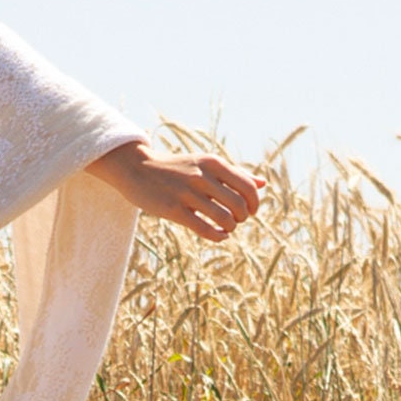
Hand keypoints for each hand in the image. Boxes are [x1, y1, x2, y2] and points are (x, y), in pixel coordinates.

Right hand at [88, 140, 264, 241]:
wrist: (137, 168)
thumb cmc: (175, 168)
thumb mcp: (204, 164)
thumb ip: (234, 173)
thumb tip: (263, 184)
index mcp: (212, 163)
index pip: (248, 187)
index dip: (254, 203)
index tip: (249, 210)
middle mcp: (202, 176)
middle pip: (239, 205)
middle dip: (242, 218)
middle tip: (235, 220)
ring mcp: (187, 193)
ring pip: (224, 219)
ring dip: (230, 228)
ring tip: (225, 227)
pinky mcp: (173, 210)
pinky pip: (205, 229)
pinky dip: (217, 237)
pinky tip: (218, 236)